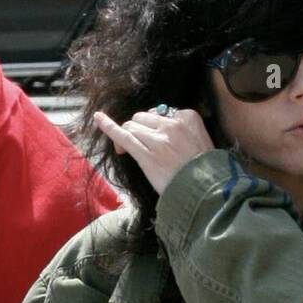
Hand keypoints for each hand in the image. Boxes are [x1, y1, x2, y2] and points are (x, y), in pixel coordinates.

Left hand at [94, 104, 214, 195]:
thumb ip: (184, 129)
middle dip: (137, 129)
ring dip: (127, 137)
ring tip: (126, 151)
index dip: (152, 125)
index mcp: (189, 117)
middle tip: (139, 146)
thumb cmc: (204, 170)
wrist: (205, 191)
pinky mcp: (146, 154)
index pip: (160, 112)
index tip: (152, 139)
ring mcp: (158, 139)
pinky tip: (97, 118)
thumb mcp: (203, 140)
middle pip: (142, 117)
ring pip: (131, 126)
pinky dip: (108, 126)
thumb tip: (159, 126)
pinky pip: (123, 135)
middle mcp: (172, 124)